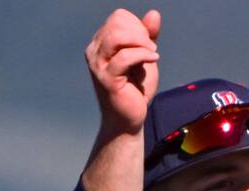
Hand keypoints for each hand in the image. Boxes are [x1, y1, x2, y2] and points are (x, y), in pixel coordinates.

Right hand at [85, 8, 160, 134]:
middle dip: (140, 33)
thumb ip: (148, 35)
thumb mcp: (145, 56)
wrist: (129, 118)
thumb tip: (153, 13)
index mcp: (101, 43)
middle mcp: (95, 51)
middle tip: (151, 49)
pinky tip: (154, 59)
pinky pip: (125, 58)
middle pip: (117, 22)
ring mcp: (98, 65)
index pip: (119, 17)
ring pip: (117, 36)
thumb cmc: (135, 88)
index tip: (147, 43)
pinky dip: (143, 55)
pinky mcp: (107, 79)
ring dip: (140, 42)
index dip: (138, 26)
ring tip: (152, 54)